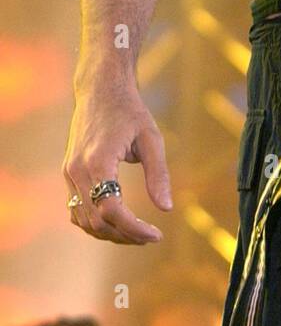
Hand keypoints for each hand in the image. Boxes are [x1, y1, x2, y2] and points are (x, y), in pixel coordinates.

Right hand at [63, 80, 172, 244]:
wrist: (100, 89)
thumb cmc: (129, 111)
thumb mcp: (151, 138)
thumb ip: (159, 174)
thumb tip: (167, 208)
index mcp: (98, 161)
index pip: (111, 210)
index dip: (134, 229)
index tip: (157, 235)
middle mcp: (78, 171)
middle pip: (97, 221)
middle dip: (125, 235)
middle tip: (152, 236)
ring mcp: (69, 174)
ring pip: (84, 220)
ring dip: (110, 233)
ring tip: (138, 234)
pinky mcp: (68, 174)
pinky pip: (76, 210)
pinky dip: (95, 223)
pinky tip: (117, 222)